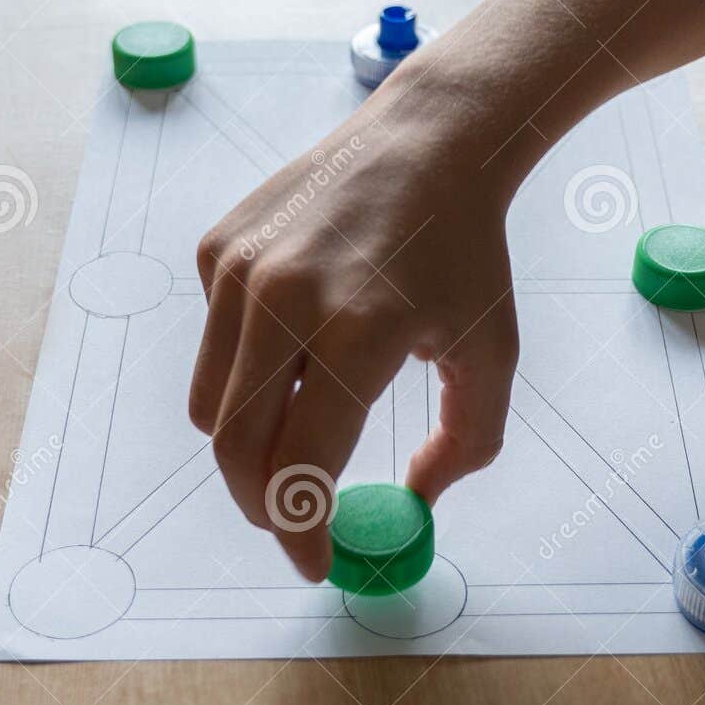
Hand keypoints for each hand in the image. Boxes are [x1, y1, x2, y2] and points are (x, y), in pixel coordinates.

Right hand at [190, 66, 520, 580]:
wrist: (428, 142)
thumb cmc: (468, 254)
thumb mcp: (492, 354)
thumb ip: (465, 446)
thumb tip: (415, 504)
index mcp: (359, 332)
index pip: (302, 467)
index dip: (302, 533)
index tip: (315, 563)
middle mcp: (284, 298)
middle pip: (236, 450)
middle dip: (262, 506)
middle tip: (294, 520)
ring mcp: (239, 270)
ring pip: (211, 407)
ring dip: (249, 442)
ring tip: (304, 424)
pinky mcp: (215, 250)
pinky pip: (215, 346)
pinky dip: (246, 367)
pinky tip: (299, 333)